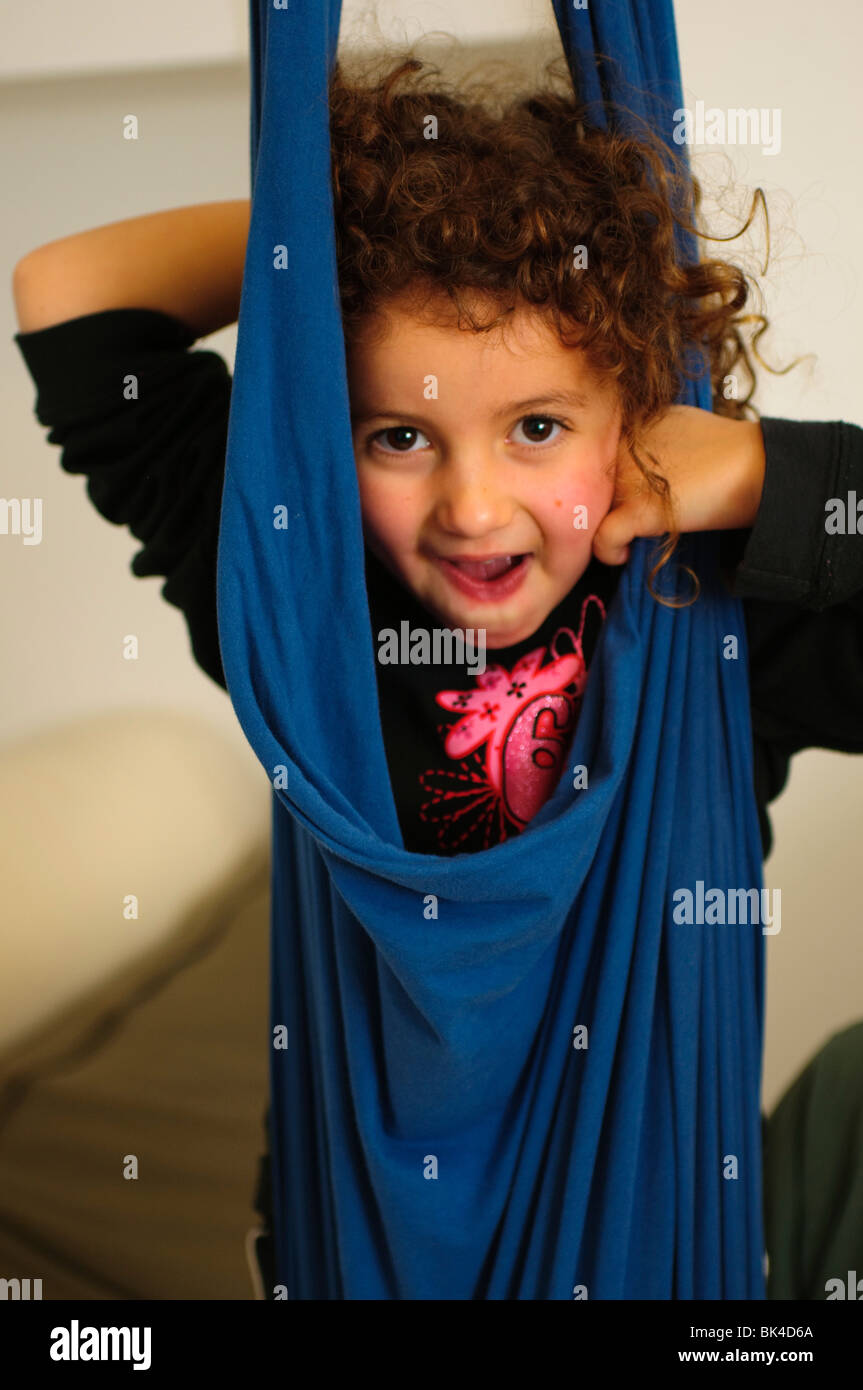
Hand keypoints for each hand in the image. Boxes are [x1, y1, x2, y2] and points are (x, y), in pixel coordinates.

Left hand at [591, 405, 766, 565]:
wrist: (758, 467)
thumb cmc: (723, 449)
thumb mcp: (672, 425)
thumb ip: (640, 438)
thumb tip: (624, 456)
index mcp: (626, 421)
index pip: (584, 455)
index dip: (590, 483)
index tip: (606, 500)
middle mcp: (619, 445)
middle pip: (579, 483)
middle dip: (593, 508)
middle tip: (610, 523)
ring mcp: (627, 477)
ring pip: (585, 512)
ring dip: (597, 530)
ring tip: (617, 538)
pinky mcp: (640, 509)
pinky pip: (603, 538)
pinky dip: (608, 552)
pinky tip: (622, 553)